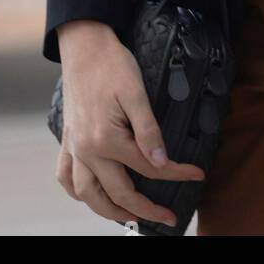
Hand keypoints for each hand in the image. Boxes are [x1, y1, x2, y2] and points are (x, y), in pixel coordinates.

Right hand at [54, 20, 204, 229]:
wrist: (84, 45)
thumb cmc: (113, 65)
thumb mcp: (136, 93)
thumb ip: (149, 131)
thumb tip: (161, 163)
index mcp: (106, 140)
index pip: (149, 168)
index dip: (176, 174)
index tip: (197, 175)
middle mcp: (87, 150)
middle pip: (119, 192)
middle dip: (146, 210)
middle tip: (168, 218)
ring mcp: (74, 147)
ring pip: (88, 195)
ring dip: (109, 211)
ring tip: (132, 218)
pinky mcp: (67, 140)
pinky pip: (66, 177)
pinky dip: (78, 193)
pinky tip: (91, 196)